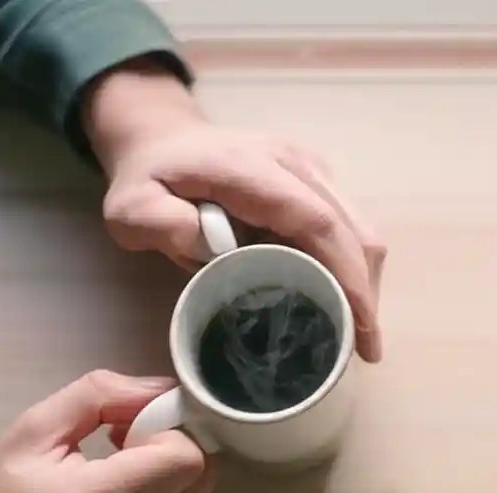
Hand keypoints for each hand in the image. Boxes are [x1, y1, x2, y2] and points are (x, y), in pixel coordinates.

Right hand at [0, 371, 211, 492]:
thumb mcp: (30, 432)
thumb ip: (101, 395)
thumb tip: (164, 390)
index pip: (185, 461)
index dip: (168, 434)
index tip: (132, 433)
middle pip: (203, 488)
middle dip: (178, 457)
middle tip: (133, 454)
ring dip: (180, 492)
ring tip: (130, 487)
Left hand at [82, 58, 385, 361]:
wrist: (163, 137)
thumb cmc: (148, 178)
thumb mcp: (130, 207)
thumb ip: (158, 224)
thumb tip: (204, 246)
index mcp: (253, 169)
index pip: (318, 221)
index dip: (346, 273)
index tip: (360, 324)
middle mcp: (294, 163)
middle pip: (352, 229)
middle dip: (366, 291)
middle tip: (366, 349)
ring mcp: (310, 169)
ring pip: (358, 228)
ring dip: (364, 281)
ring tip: (358, 335)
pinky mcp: (316, 180)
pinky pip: (348, 225)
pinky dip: (352, 266)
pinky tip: (341, 301)